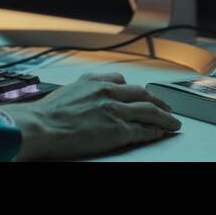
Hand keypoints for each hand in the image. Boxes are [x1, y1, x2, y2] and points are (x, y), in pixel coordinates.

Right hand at [0, 72, 180, 160]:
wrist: (42, 126)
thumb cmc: (47, 113)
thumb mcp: (66, 91)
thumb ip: (81, 90)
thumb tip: (82, 97)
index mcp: (94, 81)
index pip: (121, 81)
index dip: (134, 90)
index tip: (139, 94)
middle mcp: (108, 92)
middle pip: (141, 94)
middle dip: (156, 100)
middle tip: (165, 107)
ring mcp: (115, 111)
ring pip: (149, 111)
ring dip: (164, 117)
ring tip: (172, 122)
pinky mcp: (118, 130)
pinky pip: (144, 130)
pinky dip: (155, 131)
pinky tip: (160, 133)